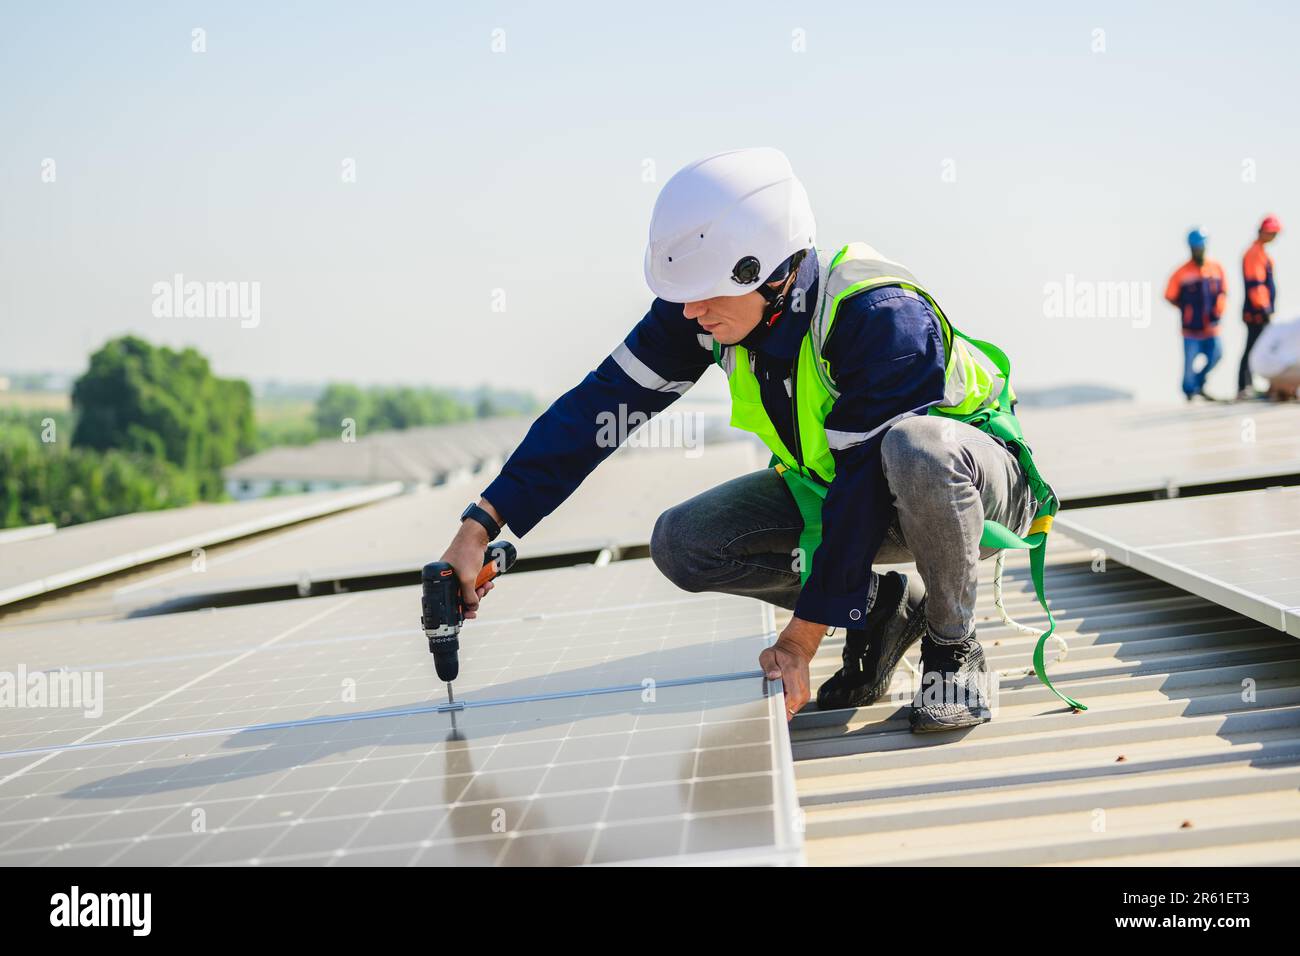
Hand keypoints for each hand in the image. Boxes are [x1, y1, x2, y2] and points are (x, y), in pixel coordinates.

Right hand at [438, 499, 503, 618]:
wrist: (477, 534)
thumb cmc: (467, 553)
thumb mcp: (467, 578)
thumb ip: (469, 596)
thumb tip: (472, 608)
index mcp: (439, 579)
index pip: (446, 601)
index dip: (459, 610)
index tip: (470, 615)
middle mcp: (445, 577)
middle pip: (459, 596)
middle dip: (473, 598)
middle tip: (482, 595)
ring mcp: (456, 573)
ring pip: (468, 590)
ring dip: (480, 591)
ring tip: (487, 587)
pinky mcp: (466, 569)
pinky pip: (473, 582)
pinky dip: (481, 584)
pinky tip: (489, 582)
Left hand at [759, 616, 826, 720]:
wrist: (795, 650)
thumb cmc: (781, 654)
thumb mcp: (768, 655)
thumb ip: (769, 666)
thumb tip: (773, 675)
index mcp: (792, 673)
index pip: (793, 697)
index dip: (783, 706)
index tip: (774, 708)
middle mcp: (802, 683)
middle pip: (793, 707)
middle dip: (780, 708)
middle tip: (771, 701)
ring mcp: (805, 690)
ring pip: (794, 709)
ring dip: (784, 707)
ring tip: (777, 695)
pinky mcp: (805, 694)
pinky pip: (795, 706)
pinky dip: (788, 704)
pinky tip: (782, 696)